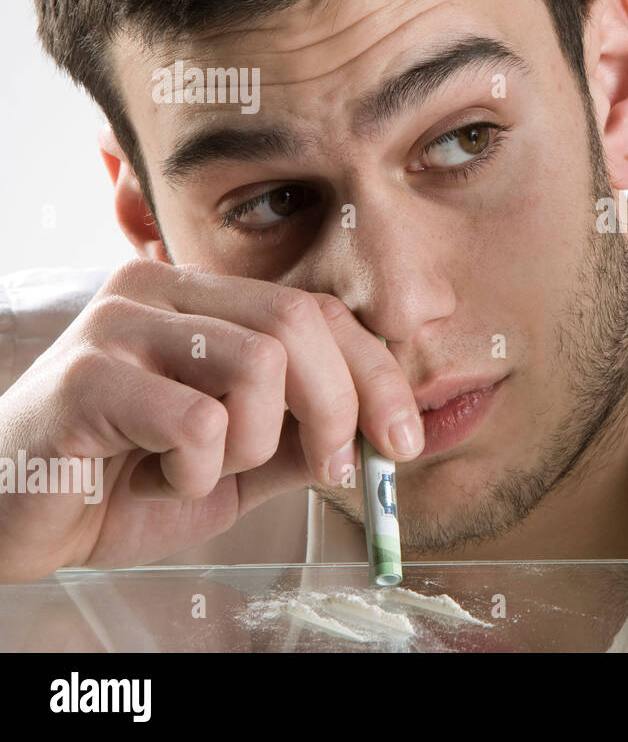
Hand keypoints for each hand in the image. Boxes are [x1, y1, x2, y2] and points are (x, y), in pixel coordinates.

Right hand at [0, 259, 423, 582]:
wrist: (14, 519)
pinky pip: (196, 421)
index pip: (317, 310)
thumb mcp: (236, 463)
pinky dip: (198, 470)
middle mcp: (159, 293)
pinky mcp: (84, 377)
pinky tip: (158, 477)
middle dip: (339, 404)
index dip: (375, 372)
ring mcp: (118, 326)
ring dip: (255, 442)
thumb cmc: (122, 483)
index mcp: (201, 300)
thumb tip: (383, 432)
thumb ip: (300, 438)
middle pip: (297, 321)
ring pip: (256, 364)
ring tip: (206, 470)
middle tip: (335, 468)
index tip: (404, 438)